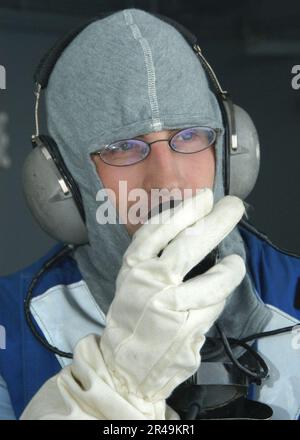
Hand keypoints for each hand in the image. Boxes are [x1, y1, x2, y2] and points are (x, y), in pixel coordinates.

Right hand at [100, 188, 245, 402]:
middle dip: (216, 221)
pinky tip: (218, 296)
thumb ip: (152, 257)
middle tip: (233, 207)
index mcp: (133, 268)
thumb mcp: (131, 282)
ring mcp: (169, 308)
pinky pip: (214, 307)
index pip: (159, 230)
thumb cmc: (131, 318)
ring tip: (236, 263)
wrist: (123, 366)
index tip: (204, 197)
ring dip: (231, 270)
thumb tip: (190, 226)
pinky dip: (219, 299)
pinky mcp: (187, 331)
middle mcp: (149, 284)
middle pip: (189, 245)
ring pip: (213, 282)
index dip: (184, 210)